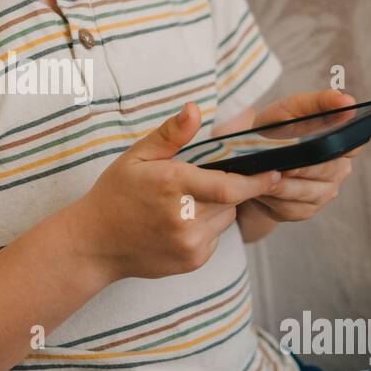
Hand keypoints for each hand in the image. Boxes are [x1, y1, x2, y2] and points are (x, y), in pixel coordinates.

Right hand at [72, 100, 282, 281]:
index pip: (230, 186)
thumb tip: (194, 109)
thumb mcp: (137, 156)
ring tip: (186, 202)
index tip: (276, 170)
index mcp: (172, 186)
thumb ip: (170, 134)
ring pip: (225, 219)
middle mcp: (184, 219)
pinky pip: (215, 238)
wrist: (94, 244)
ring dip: (217, 207)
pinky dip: (207, 227)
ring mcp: (189, 244)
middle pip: (230, 200)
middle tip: (202, 181)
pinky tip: (180, 222)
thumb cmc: (115, 194)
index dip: (258, 180)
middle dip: (227, 187)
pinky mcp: (192, 261)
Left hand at [247, 88, 361, 221]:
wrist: (253, 157)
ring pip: (304, 193)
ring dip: (281, 184)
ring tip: (263, 174)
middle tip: (282, 165)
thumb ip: (319, 101)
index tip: (321, 145)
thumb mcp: (292, 108)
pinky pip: (290, 209)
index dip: (339, 147)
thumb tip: (347, 101)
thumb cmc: (276, 128)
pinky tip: (261, 189)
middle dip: (300, 168)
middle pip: (324, 171)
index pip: (352, 145)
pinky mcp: (305, 210)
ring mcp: (324, 193)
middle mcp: (339, 169)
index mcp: (341, 142)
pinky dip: (273, 199)